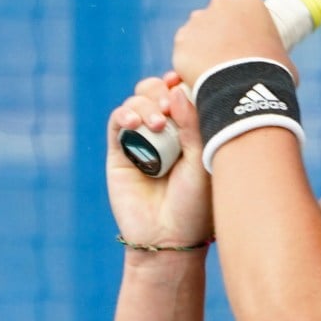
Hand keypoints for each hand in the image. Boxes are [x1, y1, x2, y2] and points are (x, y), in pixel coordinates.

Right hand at [105, 72, 212, 249]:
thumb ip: (193, 123)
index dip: (181, 80)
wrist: (169, 239)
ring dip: (145, 104)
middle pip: (157, 91)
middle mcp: (166, 131)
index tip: (182, 81)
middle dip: (161, 91)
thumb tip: (177, 89)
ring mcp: (142, 139)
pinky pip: (117, 122)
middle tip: (169, 108)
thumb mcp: (203, 159)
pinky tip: (135, 124)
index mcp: (192, 129)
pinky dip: (124, 115)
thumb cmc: (196, 203)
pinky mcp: (120, 151)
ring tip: (156, 125)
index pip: (183, 91)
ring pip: (137, 101)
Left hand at [171, 0, 295, 88]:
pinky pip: (185, 49)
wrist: (244, 88)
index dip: (245, 31)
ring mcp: (199, 20)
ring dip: (203, 46)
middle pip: (219, 16)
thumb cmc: (272, 74)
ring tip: (213, 70)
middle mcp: (222, 3)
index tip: (247, 48)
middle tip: (228, 58)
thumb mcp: (285, 59)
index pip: (244, 12)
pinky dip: (189, 61)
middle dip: (221, 33)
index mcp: (250, 2)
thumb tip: (280, 67)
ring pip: (199, 31)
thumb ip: (277, 54)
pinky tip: (200, 76)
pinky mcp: (182, 39)